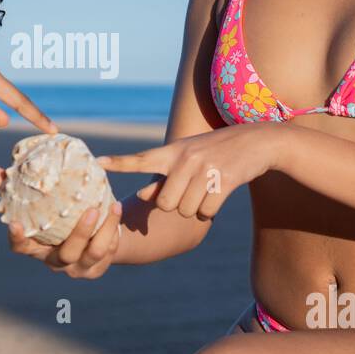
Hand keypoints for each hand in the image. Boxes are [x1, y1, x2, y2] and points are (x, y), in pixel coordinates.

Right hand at [0, 165, 122, 278]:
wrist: (89, 240)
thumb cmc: (57, 218)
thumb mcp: (40, 206)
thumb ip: (17, 190)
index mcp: (36, 248)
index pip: (20, 247)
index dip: (16, 237)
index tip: (14, 223)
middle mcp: (54, 263)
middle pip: (66, 254)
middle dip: (80, 232)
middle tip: (92, 209)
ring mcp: (77, 269)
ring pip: (94, 253)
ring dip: (105, 229)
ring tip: (113, 206)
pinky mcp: (96, 269)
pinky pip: (108, 252)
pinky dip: (114, 232)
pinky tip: (117, 211)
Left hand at [95, 124, 280, 218]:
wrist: (256, 142)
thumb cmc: (214, 152)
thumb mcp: (186, 158)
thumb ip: (163, 178)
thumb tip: (139, 196)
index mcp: (172, 152)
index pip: (140, 158)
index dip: (119, 162)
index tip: (98, 162)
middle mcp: (185, 158)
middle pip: (165, 204)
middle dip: (176, 206)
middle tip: (189, 192)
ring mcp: (205, 168)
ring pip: (185, 210)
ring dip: (195, 208)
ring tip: (206, 190)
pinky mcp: (224, 179)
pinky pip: (206, 212)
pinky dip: (210, 210)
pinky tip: (218, 195)